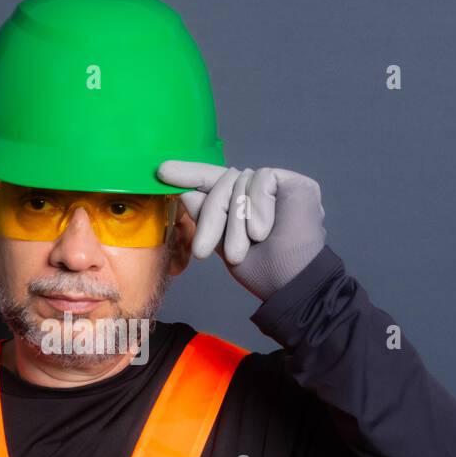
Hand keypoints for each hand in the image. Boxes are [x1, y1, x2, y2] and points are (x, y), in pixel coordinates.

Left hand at [156, 161, 326, 300]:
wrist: (290, 284)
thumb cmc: (261, 270)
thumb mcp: (221, 243)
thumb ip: (206, 216)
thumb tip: (185, 192)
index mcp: (240, 204)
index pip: (212, 181)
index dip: (188, 174)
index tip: (161, 172)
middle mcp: (257, 191)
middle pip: (221, 184)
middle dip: (211, 217)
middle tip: (203, 252)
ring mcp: (276, 186)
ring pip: (239, 183)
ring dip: (236, 221)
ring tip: (242, 249)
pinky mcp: (294, 182)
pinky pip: (263, 180)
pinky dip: (258, 206)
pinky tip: (262, 230)